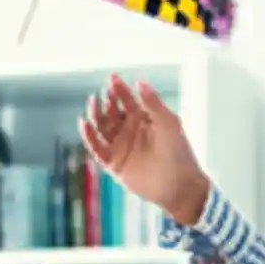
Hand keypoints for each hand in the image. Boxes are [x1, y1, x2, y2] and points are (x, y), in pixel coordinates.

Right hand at [79, 74, 209, 225]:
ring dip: (96, 115)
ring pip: (102, 127)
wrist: (179, 186)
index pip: (126, 100)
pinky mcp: (113, 163)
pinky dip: (89, 137)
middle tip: (103, 93)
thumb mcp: (168, 124)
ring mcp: (121, 147)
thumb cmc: (179, 153)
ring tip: (93, 103)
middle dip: (106, 101)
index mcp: (143, 119)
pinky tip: (85, 124)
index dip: (119, 88)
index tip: (112, 77)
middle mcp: (129, 131)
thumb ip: (154, 104)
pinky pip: (97, 148)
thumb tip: (140, 82)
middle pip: (111, 112)